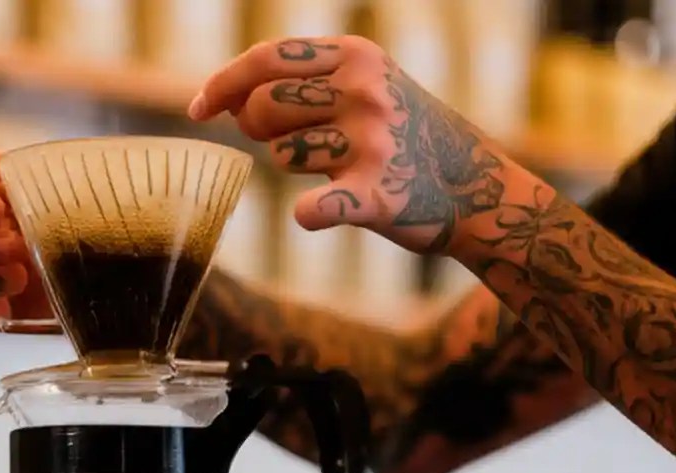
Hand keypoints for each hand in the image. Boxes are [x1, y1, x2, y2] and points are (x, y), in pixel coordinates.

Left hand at [188, 35, 509, 254]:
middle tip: (288, 141)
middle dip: (257, 128)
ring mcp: (372, 140)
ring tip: (337, 165)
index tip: (199, 108)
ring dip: (293, 165)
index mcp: (357, 57)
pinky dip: (309, 213)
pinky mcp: (377, 192)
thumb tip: (229, 101)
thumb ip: (302, 83)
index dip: (223, 82)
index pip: (266, 59)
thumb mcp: (367, 85)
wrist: (476, 190)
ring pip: (281, 154)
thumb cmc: (403, 138)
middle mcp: (364, 91)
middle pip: (262, 106)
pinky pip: (312, 207)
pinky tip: (315, 213)